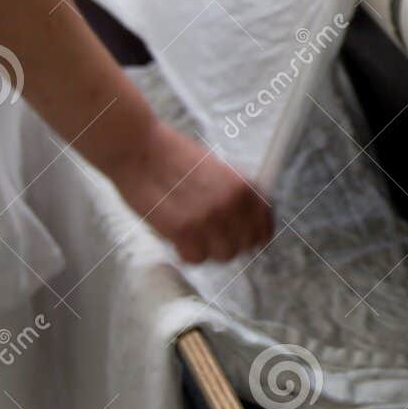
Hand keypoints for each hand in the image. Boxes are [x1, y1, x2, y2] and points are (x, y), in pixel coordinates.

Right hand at [105, 119, 274, 262]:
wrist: (141, 150)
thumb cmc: (176, 157)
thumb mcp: (219, 169)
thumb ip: (237, 194)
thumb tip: (250, 220)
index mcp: (244, 186)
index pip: (265, 225)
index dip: (256, 236)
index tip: (248, 240)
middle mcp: (232, 203)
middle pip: (245, 245)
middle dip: (231, 243)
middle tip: (213, 236)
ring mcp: (208, 218)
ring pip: (223, 255)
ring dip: (210, 249)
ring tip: (195, 234)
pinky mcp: (183, 231)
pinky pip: (196, 258)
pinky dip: (187, 252)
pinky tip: (179, 238)